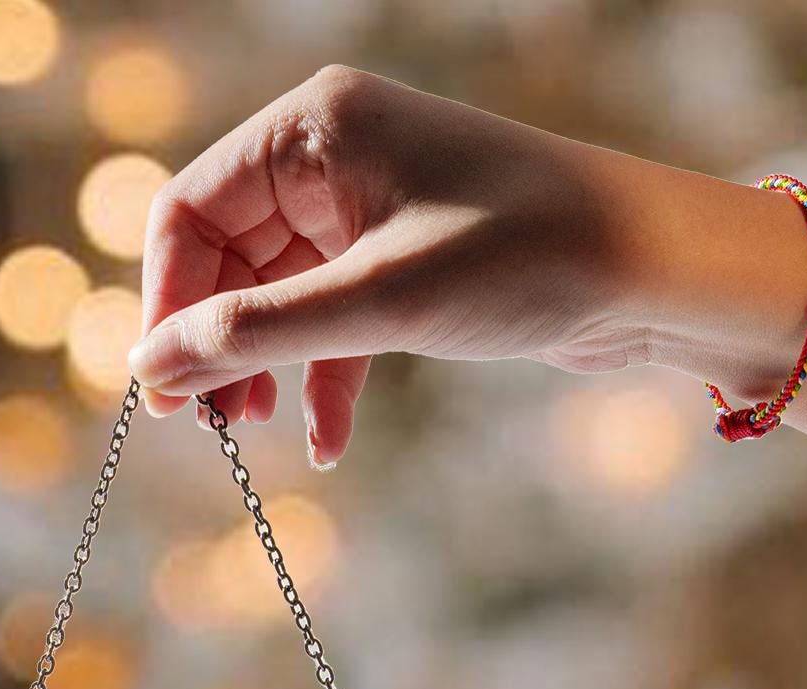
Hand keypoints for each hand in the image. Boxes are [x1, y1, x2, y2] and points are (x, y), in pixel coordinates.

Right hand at [126, 67, 797, 465]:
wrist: (654, 272)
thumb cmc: (525, 256)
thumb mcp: (377, 301)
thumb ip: (255, 336)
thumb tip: (152, 370)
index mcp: (314, 127)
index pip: (190, 211)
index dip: (166, 304)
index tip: (162, 391)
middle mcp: (334, 156)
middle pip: (225, 257)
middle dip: (216, 343)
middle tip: (211, 430)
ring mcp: (368, 208)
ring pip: (275, 296)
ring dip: (263, 369)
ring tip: (257, 437)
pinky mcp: (403, 259)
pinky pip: (331, 321)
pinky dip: (323, 379)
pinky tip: (328, 443)